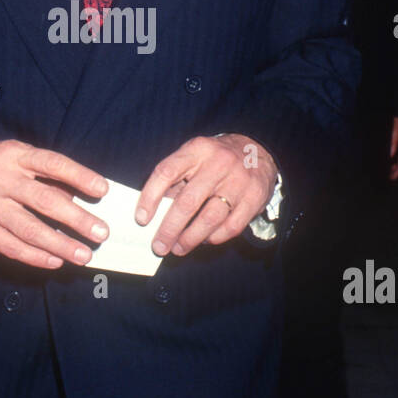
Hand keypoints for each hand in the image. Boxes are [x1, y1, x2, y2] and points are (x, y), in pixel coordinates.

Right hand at [0, 137, 108, 269]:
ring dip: (61, 245)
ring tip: (83, 255)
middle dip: (77, 219)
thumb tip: (74, 194)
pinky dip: (35, 256)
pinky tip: (54, 261)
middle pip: (46, 201)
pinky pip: (11, 247)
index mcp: (13, 155)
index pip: (52, 163)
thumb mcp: (9, 153)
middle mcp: (1, 179)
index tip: (102, 189)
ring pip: (30, 229)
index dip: (79, 176)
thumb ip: (37, 171)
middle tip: (100, 232)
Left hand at [135, 134, 276, 257]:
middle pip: (187, 201)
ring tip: (178, 248)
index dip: (150, 197)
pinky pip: (231, 227)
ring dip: (190, 238)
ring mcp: (239, 181)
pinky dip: (214, 238)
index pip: (166, 172)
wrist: (256, 152)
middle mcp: (218, 163)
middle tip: (159, 246)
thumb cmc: (214, 160)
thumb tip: (154, 214)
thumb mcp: (193, 157)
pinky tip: (204, 241)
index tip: (141, 219)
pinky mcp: (254, 198)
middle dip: (169, 229)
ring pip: (210, 218)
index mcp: (197, 150)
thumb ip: (175, 179)